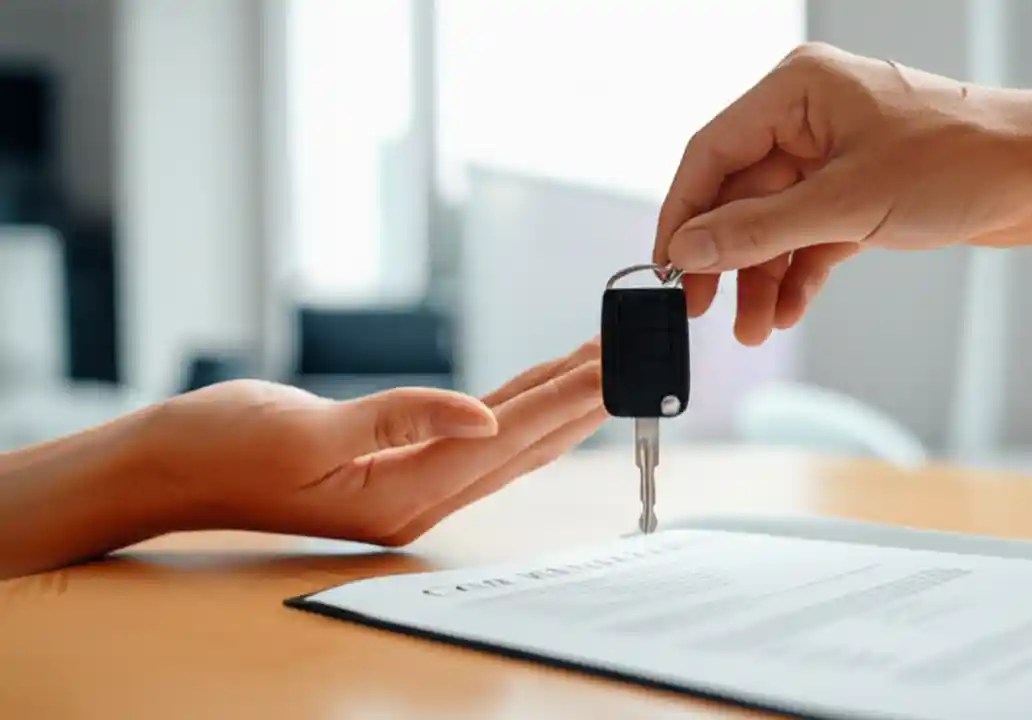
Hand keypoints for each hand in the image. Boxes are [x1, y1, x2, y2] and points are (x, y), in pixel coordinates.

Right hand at [145, 339, 604, 544]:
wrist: (168, 469)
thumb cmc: (222, 450)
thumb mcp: (308, 434)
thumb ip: (399, 422)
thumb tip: (480, 416)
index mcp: (401, 495)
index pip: (504, 439)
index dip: (561, 399)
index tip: (609, 368)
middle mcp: (417, 499)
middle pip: (518, 443)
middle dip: (574, 401)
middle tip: (624, 359)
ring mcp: (407, 487)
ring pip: (501, 441)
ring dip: (549, 404)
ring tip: (593, 367)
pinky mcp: (392, 469)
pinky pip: (469, 438)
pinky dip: (507, 410)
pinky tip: (531, 393)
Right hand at [654, 43, 1031, 343]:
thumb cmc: (960, 162)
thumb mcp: (846, 204)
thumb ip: (758, 230)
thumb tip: (688, 250)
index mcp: (796, 90)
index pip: (711, 152)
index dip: (683, 214)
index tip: (667, 270)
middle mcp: (808, 116)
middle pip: (740, 194)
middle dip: (729, 259)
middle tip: (707, 312)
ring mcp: (834, 154)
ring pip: (774, 222)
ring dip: (762, 276)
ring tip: (756, 329)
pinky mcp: (860, 190)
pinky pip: (809, 235)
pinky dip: (799, 272)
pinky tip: (788, 311)